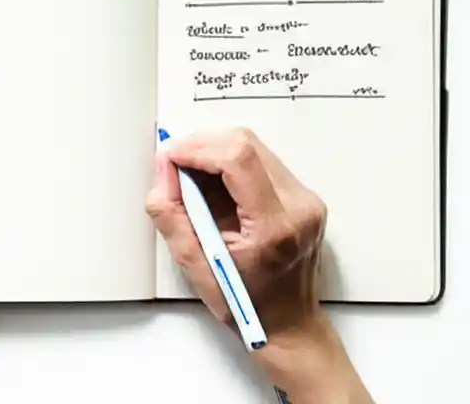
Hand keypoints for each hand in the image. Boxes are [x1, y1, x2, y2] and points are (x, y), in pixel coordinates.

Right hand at [146, 128, 369, 400]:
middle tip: (175, 168)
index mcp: (275, 227)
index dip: (196, 149)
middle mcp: (299, 206)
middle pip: (246, 143)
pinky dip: (232, 166)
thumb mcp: (198, 270)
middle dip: (203, 147)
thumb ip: (173, 218)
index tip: (169, 160)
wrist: (291, 325)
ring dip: (217, 154)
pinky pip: (263, 162)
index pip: (238, 159)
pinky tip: (217, 190)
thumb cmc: (249, 307)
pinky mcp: (305, 197)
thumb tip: (162, 172)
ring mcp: (307, 199)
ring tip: (193, 182)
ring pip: (255, 147)